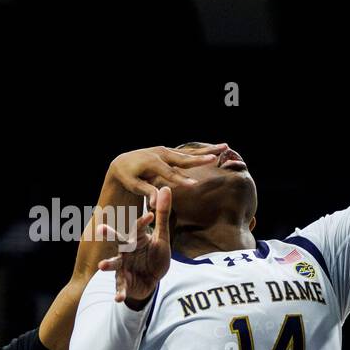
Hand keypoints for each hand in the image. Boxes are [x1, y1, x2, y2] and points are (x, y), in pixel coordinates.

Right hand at [96, 185, 171, 304]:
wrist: (151, 279)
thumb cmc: (154, 255)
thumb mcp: (162, 237)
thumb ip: (162, 215)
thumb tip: (166, 188)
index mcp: (135, 237)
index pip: (138, 227)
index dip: (143, 222)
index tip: (149, 215)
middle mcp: (126, 250)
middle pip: (117, 241)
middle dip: (109, 235)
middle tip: (100, 228)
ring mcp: (123, 266)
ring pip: (114, 263)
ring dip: (108, 264)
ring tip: (101, 266)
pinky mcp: (124, 281)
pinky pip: (121, 286)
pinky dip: (120, 292)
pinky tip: (118, 298)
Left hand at [107, 144, 225, 200]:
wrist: (123, 162)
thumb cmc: (128, 177)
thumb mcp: (133, 185)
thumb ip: (146, 191)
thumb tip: (155, 203)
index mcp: (152, 163)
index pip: (169, 174)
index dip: (181, 180)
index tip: (194, 184)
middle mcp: (161, 153)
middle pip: (184, 158)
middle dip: (201, 159)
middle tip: (216, 158)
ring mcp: (167, 150)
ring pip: (190, 152)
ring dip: (208, 150)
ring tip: (225, 147)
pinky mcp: (170, 151)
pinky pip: (189, 151)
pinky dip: (203, 151)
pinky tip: (216, 150)